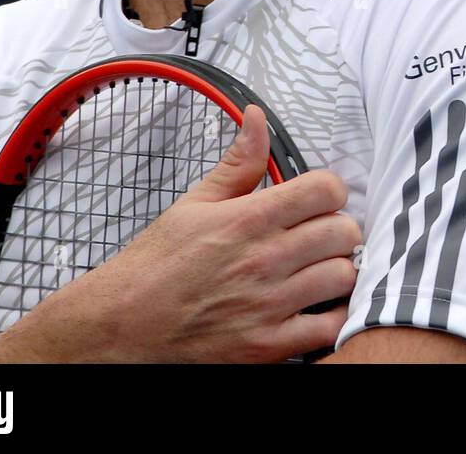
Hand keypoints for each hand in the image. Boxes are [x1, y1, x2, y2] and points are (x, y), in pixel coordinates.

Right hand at [0, 105, 359, 362]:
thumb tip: (257, 119)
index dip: (330, 190)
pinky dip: (333, 316)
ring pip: (344, 275)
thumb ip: (239, 162)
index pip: (326, 189)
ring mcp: (269, 305)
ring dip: (337, 270)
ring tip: (318, 268)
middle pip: (344, 231)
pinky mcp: (269, 346)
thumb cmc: (156, 266)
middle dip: (338, 228)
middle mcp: (265, 260)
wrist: (122, 324)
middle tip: (321, 234)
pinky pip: (330, 327)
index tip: (320, 199)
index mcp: (249, 219)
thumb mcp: (195, 203)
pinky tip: (317, 305)